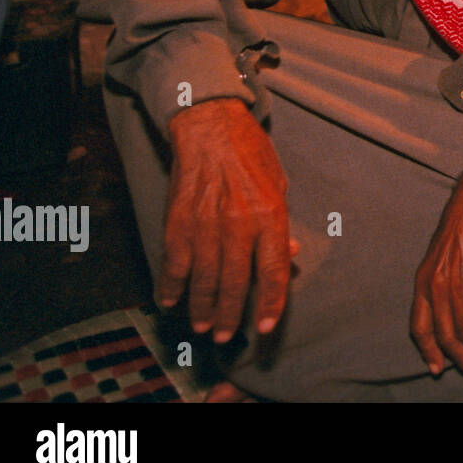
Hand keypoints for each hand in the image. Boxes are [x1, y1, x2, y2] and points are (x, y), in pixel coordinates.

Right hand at [162, 97, 295, 343]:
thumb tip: (290, 255)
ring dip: (201, 307)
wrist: (211, 126)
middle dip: (230, 314)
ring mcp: (206, 223)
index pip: (273, 271)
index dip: (270, 302)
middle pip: (236, 282)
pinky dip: (171, 285)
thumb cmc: (251, 154)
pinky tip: (171, 301)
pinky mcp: (178, 220)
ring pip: (204, 278)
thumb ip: (282, 224)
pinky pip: (175, 262)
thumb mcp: (279, 185)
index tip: (264, 326)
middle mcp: (239, 224)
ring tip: (202, 326)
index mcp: (270, 215)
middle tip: (225, 336)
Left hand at [410, 114, 462, 379]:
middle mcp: (433, 281)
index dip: (428, 350)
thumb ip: (443, 283)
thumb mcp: (443, 257)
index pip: (418, 326)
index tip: (436, 370)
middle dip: (458, 357)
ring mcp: (455, 277)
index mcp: (422, 280)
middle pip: (443, 332)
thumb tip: (451, 311)